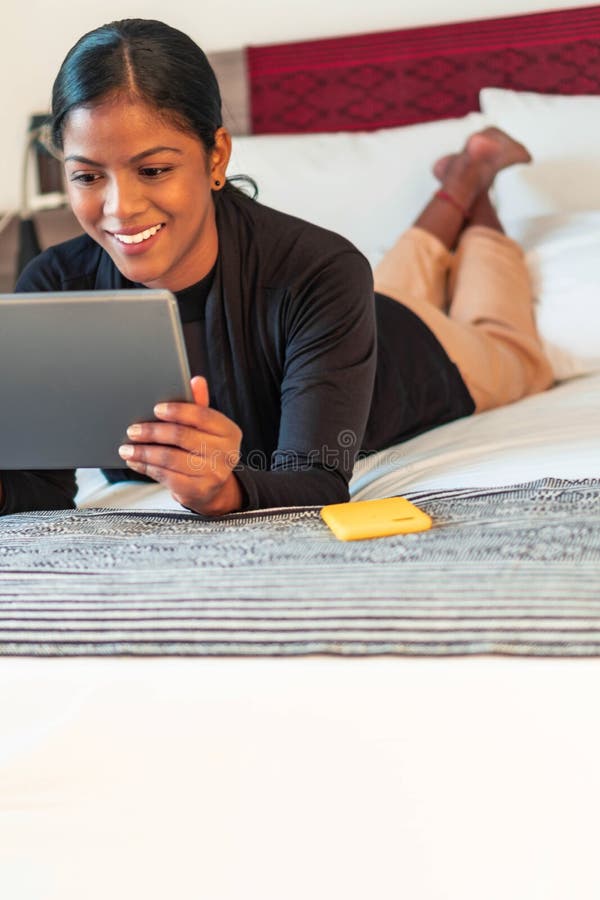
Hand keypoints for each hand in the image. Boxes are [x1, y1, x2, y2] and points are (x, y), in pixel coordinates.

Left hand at [118, 376, 243, 514]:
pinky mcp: (198, 491)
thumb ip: (199, 406)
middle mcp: (226, 453)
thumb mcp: (206, 429)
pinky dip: (146, 467)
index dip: (177, 411)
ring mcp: (213, 474)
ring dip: (144, 452)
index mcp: (229, 431)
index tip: (155, 409)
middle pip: (182, 436)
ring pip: (170, 458)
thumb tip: (196, 380)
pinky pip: (166, 476)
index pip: (202, 415)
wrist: (212, 489)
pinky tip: (135, 461)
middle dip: (153, 432)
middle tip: (132, 430)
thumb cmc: (205, 452)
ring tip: (126, 447)